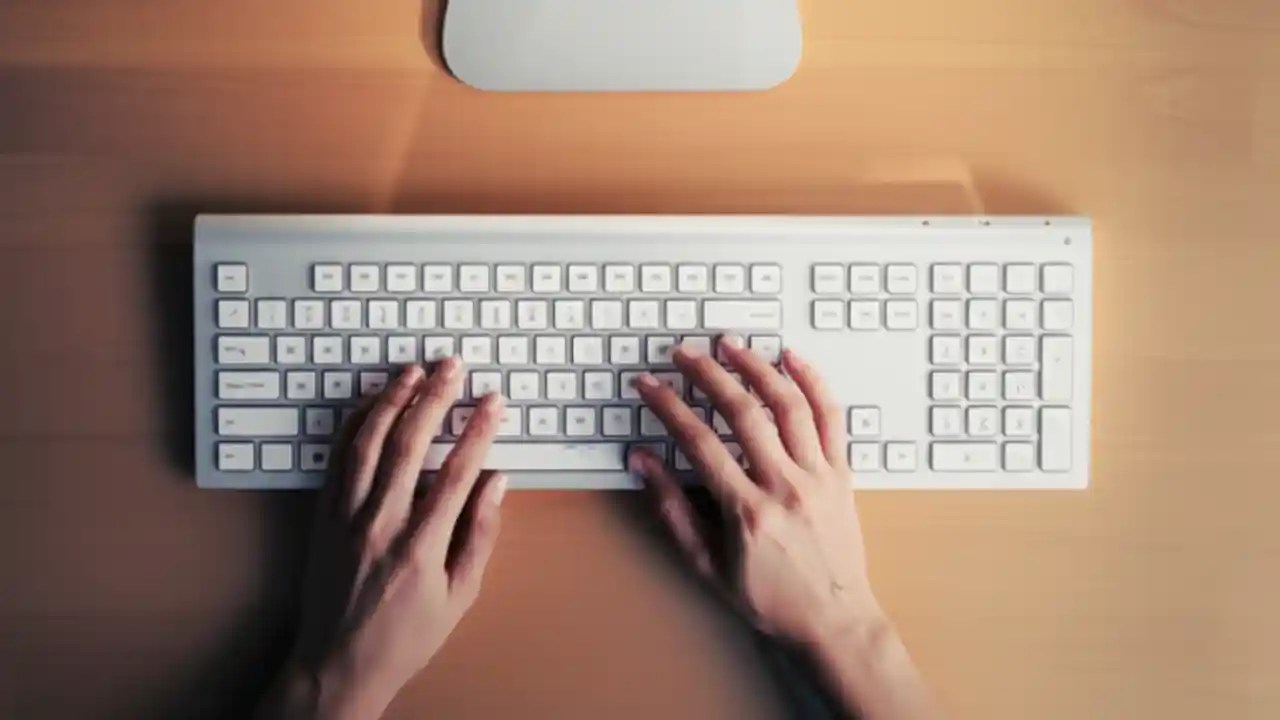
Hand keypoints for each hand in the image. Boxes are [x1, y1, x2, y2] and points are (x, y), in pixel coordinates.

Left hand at [259, 358, 507, 719]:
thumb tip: (496, 481)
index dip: (479, 429)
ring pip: (367, 442)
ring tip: (413, 371)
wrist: (336, 664)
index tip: (493, 402)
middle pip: (409, 443)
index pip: (456, 471)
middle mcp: (379, 523)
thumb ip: (480, 535)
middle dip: (435, 397)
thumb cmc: (404, 637)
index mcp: (420, 546)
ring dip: (391, 399)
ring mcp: (344, 516)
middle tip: (452, 366)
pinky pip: (336, 457)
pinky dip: (354, 424)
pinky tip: (371, 403)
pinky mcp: (322, 515)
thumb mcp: (459, 596)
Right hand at [630, 338, 937, 718]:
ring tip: (731, 345)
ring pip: (788, 405)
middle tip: (684, 354)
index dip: (668, 407)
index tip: (650, 386)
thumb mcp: (707, 564)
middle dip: (707, 375)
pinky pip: (832, 417)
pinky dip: (814, 382)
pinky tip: (793, 358)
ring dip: (757, 367)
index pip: (698, 443)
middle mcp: (785, 486)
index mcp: (747, 512)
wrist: (835, 620)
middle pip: (743, 412)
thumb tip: (644, 463)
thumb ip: (673, 510)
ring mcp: (818, 476)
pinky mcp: (842, 474)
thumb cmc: (772, 599)